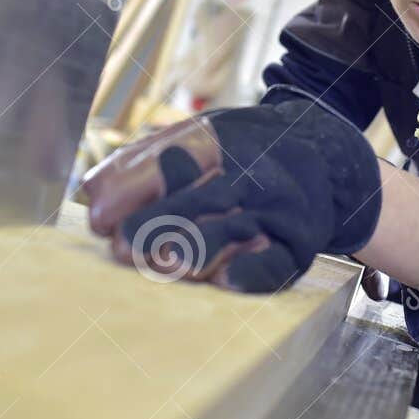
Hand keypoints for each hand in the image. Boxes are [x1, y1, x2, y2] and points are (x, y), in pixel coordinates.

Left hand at [79, 99, 381, 291]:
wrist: (326, 159)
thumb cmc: (244, 153)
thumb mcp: (199, 136)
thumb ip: (146, 160)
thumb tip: (92, 191)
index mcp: (225, 141)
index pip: (178, 158)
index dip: (135, 184)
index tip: (100, 214)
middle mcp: (256, 173)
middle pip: (205, 195)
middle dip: (160, 221)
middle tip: (122, 246)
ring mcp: (280, 209)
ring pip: (237, 229)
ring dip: (200, 247)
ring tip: (166, 262)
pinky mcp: (299, 245)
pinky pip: (277, 261)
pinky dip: (252, 272)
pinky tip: (224, 281)